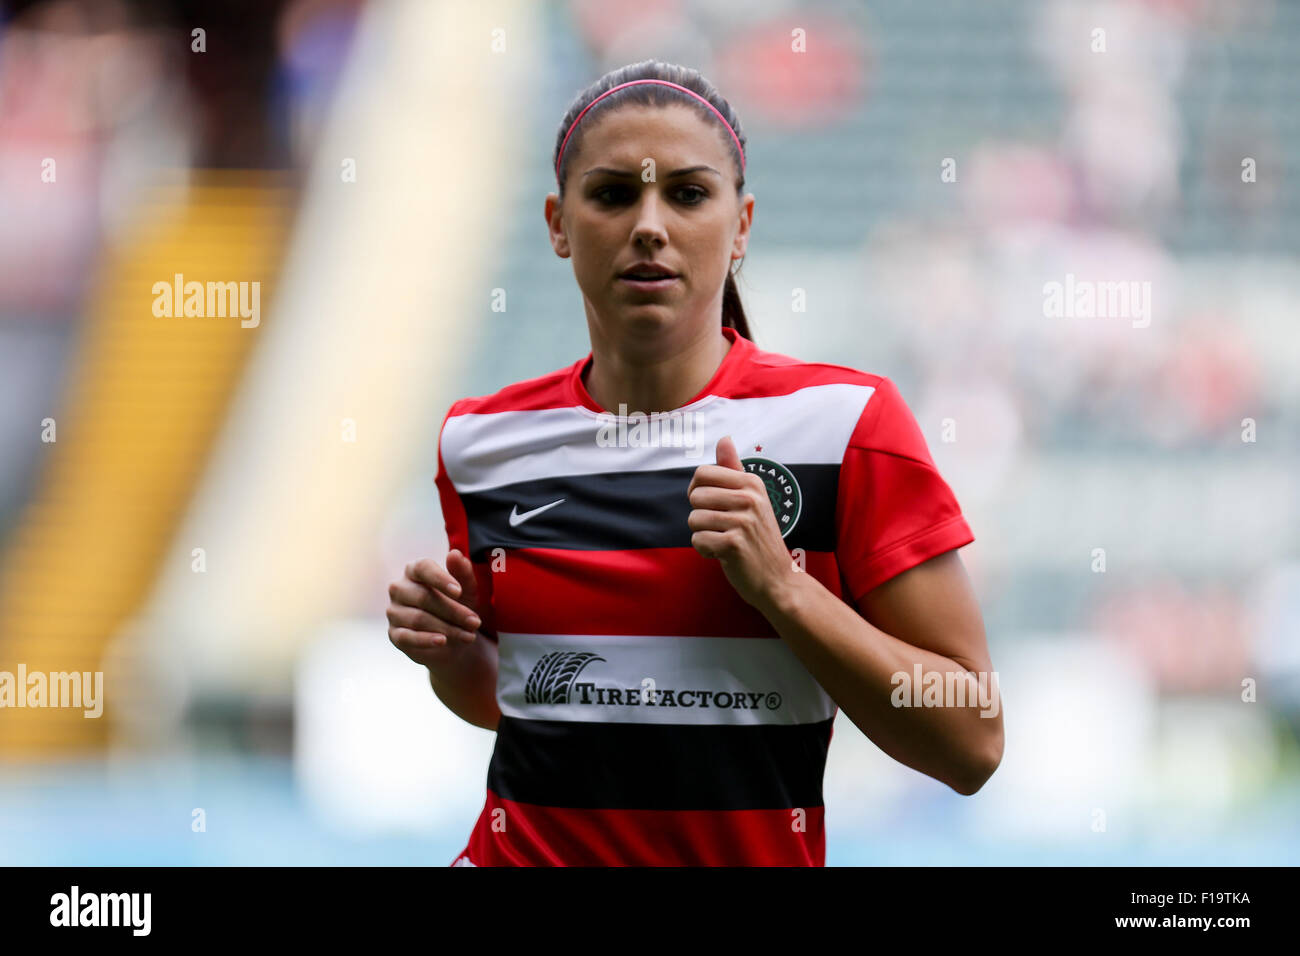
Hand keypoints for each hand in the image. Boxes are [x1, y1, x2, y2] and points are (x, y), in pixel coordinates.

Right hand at [386, 549, 483, 669]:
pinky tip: (443, 641)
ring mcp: (394, 612)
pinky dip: (427, 640)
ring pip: (419, 619)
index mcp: (415, 571)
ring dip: (447, 628)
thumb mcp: (467, 591)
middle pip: (424, 597)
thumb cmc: (459, 606)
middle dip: (453, 611)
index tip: (459, 591)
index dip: (440, 578)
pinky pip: (408, 637)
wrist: (455, 640)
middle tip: (475, 622)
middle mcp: (400, 588)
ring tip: (469, 635)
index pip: (423, 568)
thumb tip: (455, 554)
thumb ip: (463, 572)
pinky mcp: (395, 635)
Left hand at [687, 435, 795, 609]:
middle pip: (695, 496)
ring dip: (702, 535)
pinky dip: (705, 551)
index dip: (697, 491)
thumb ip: (733, 470)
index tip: (710, 505)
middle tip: (721, 528)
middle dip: (700, 515)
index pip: (702, 473)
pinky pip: (698, 540)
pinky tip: (723, 554)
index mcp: (751, 483)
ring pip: (694, 519)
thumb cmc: (758, 539)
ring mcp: (743, 520)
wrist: (778, 579)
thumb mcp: (751, 499)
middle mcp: (749, 498)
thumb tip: (724, 438)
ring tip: (723, 541)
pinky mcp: (734, 543)